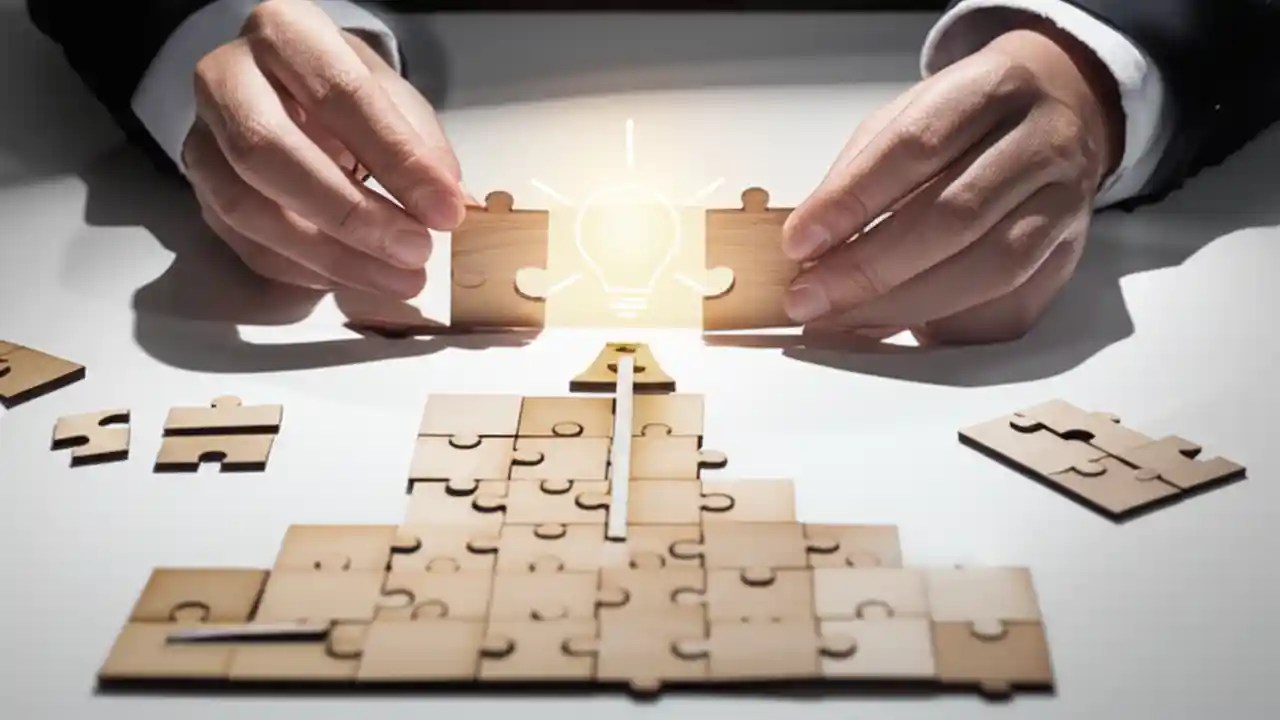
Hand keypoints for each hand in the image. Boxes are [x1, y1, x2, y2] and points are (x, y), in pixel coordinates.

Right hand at [182, 0, 464, 297]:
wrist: (284, 91)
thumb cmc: (344, 93)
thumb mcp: (393, 98)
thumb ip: (422, 146)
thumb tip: (451, 206)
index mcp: (284, 33)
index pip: (340, 95)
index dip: (397, 160)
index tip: (444, 212)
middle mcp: (227, 78)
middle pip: (269, 151)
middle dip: (351, 214)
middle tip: (415, 250)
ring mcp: (201, 137)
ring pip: (246, 207)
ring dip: (330, 255)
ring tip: (396, 278)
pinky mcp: (198, 192)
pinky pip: (244, 243)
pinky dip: (304, 269)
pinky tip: (354, 276)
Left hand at [782, 24, 1123, 343]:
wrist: (1062, 115)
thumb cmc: (964, 123)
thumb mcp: (907, 117)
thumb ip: (860, 175)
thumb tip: (809, 250)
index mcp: (994, 88)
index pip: (916, 146)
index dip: (851, 200)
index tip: (799, 243)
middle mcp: (1044, 143)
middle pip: (954, 215)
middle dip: (869, 267)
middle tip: (809, 297)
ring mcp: (1066, 203)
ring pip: (988, 268)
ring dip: (902, 305)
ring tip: (840, 319)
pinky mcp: (1068, 257)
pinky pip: (1007, 307)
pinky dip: (943, 325)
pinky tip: (891, 329)